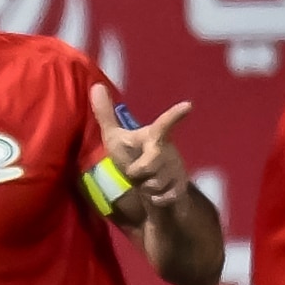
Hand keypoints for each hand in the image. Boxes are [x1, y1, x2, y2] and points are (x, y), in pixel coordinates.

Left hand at [90, 87, 193, 213]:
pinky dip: (155, 199)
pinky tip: (158, 194)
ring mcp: (179, 169)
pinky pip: (163, 197)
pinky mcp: (183, 188)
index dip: (174, 115)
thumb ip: (106, 114)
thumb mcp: (115, 138)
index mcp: (155, 136)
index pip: (164, 124)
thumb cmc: (133, 158)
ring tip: (148, 181)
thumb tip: (96, 86)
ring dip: (145, 186)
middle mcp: (170, 150)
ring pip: (155, 183)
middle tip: (137, 171)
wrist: (154, 189)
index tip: (188, 105)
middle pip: (149, 165)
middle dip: (137, 172)